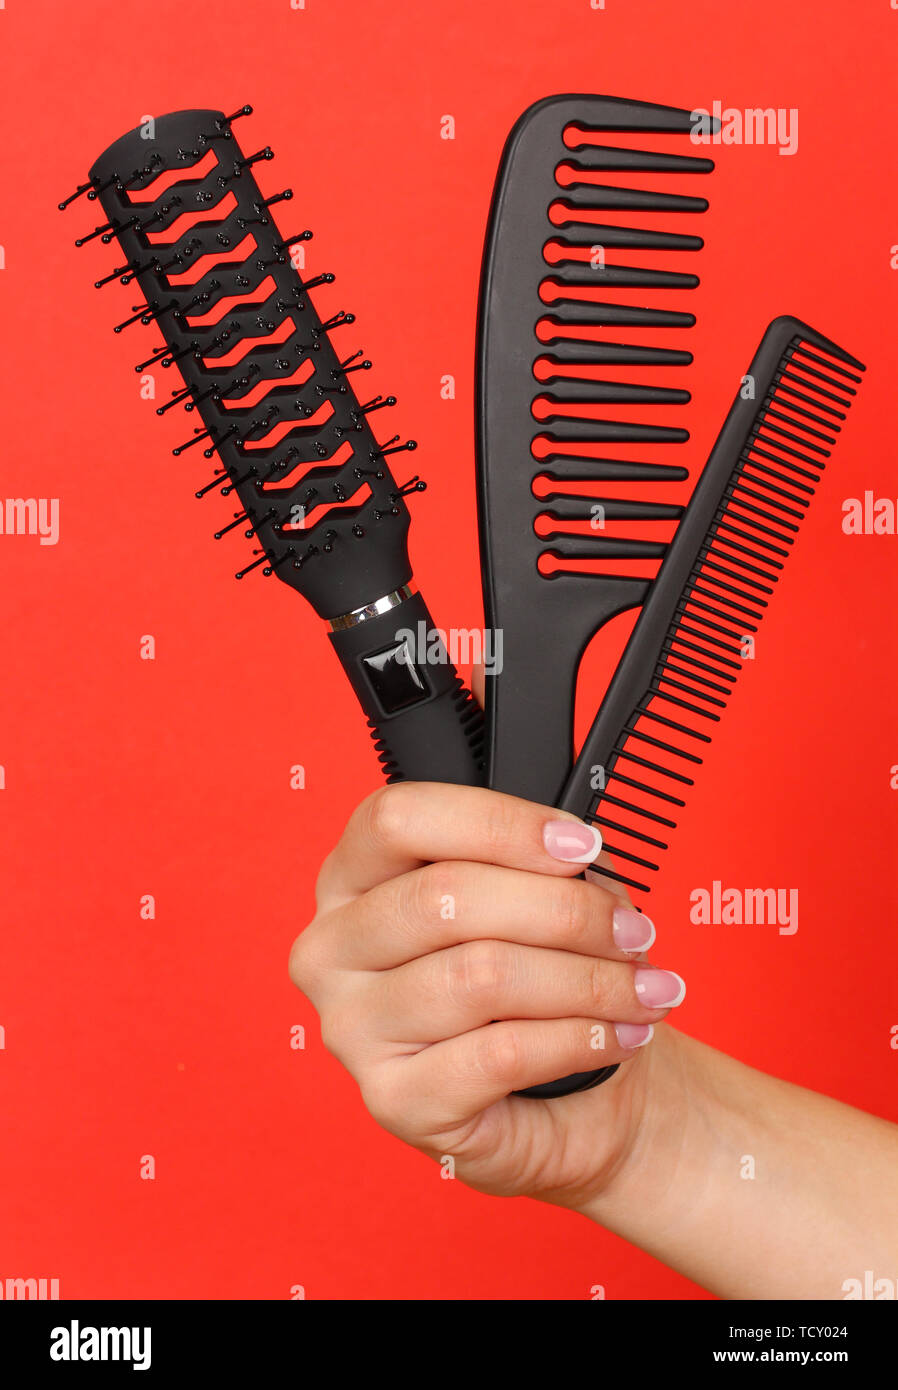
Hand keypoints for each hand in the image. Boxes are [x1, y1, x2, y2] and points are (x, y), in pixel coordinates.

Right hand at [289, 781, 686, 1208]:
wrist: (570, 1099)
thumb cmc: (538, 983)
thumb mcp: (539, 903)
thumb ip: (545, 871)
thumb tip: (580, 867)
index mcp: (352, 878)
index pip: (397, 819)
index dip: (497, 823)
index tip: (580, 846)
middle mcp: (333, 948)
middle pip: (444, 896)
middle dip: (563, 911)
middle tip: (633, 931)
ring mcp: (352, 1028)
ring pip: (481, 976)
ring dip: (586, 979)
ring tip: (642, 987)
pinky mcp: (393, 1100)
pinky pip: (501, 1054)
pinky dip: (580, 1038)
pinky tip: (620, 1033)